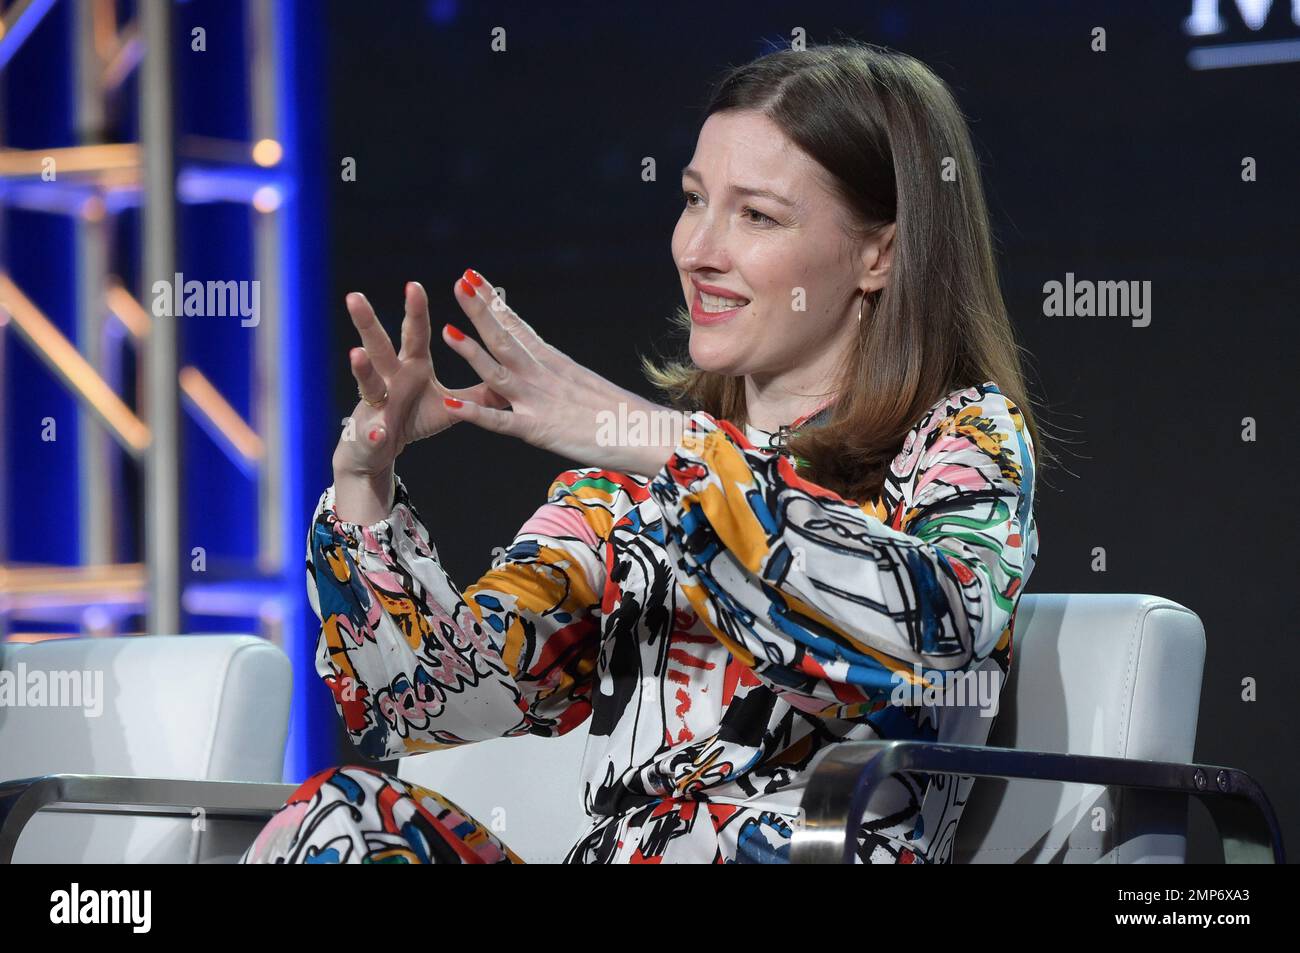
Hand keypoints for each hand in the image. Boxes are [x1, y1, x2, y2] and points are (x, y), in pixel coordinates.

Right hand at [332, 281, 509, 476]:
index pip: (415, 333)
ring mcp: (377, 404)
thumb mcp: (449, 404)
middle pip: (378, 345)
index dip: (416, 310)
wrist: (379, 449)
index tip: (414, 283)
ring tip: (356, 354)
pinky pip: (374, 433)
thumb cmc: (414, 417)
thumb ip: (477, 393)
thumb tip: (509, 379)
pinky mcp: (371, 434)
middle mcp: (389, 378)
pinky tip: (376, 432)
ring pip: (366, 381)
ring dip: (362, 369)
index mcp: (411, 365)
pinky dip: (375, 433)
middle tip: (356, 298)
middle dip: (367, 322)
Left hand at [439, 269, 691, 475]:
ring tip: (446, 329)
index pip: (518, 326)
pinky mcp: (539, 431)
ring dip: (471, 352)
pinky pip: (501, 422)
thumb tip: (547, 370)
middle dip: (480, 311)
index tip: (473, 277)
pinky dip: (475, 413)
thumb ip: (559, 377)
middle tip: (458, 283)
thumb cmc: (623, 416)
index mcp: (555, 364)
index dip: (493, 302)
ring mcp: (540, 402)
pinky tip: (452, 403)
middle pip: (505, 339)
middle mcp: (544, 376)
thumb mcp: (586, 386)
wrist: (648, 434)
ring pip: (498, 372)